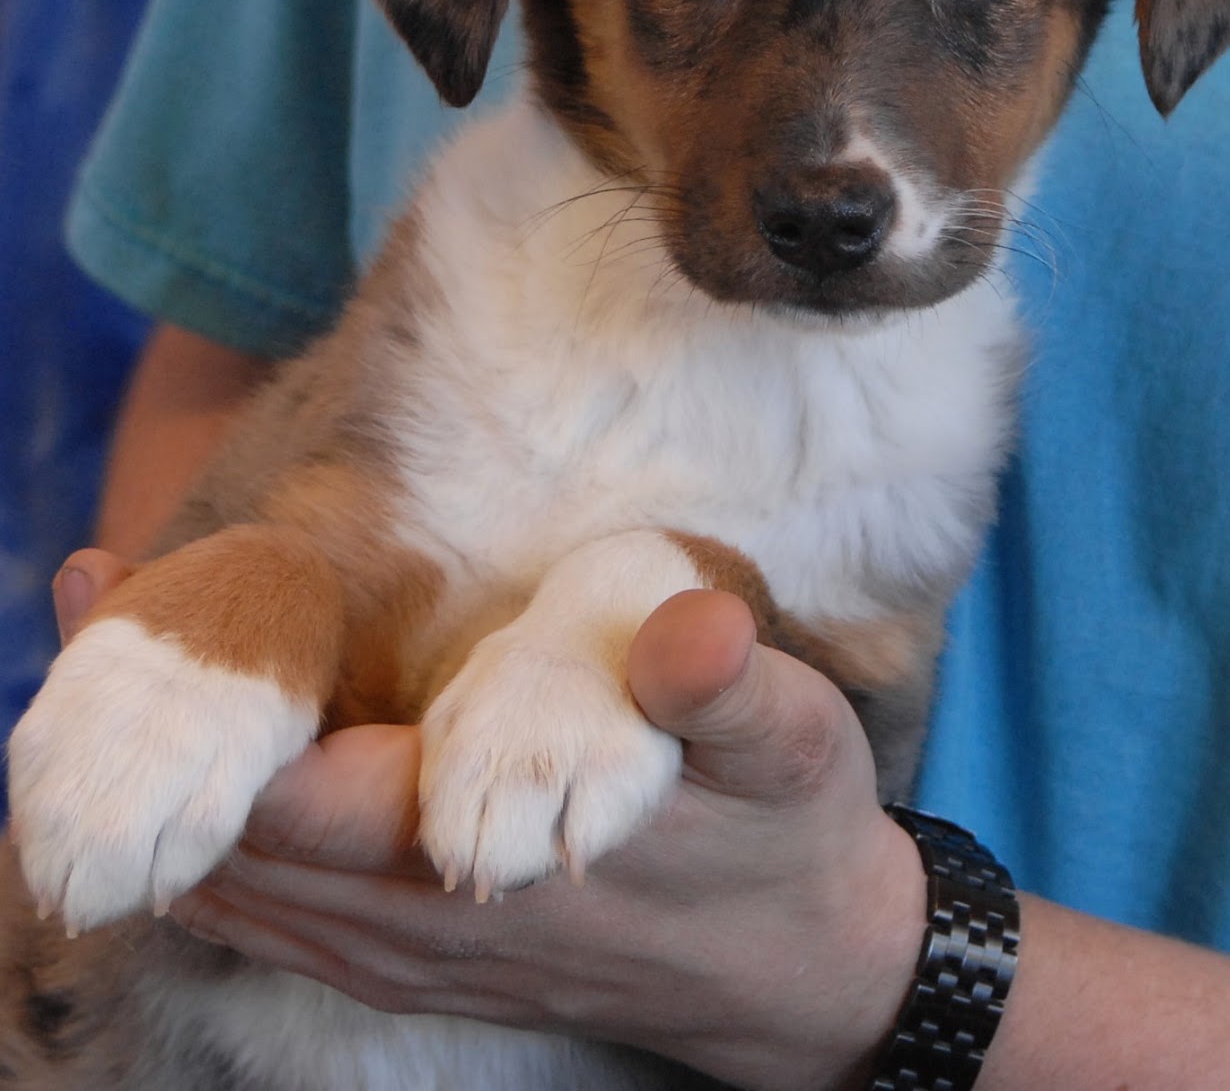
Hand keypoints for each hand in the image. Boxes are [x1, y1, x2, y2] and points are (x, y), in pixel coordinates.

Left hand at [51, 557, 923, 1090]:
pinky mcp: (421, 962)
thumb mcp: (793, 751)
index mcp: (491, 863)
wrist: (809, 972)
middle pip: (227, 851)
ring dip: (166, 783)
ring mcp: (413, 957)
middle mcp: (424, 927)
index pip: (296, 807)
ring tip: (110, 650)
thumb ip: (731, 693)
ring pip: (238, 892)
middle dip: (146, 733)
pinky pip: (274, 914)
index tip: (132, 590)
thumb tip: (690, 631)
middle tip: (94, 584)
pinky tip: (206, 764)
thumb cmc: (791, 839)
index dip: (203, 710)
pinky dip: (215, 836)